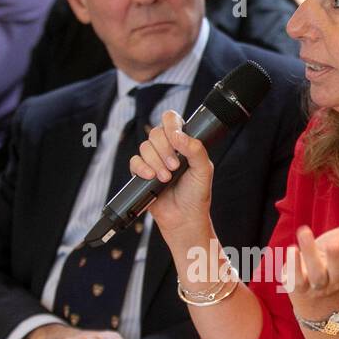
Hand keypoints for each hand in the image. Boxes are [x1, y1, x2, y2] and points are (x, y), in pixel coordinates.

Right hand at [129, 109, 213, 245]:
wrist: (184, 218)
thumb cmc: (196, 195)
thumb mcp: (204, 170)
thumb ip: (195, 149)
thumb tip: (177, 135)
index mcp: (183, 143)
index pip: (171, 120)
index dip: (171, 124)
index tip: (176, 138)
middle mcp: (167, 149)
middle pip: (155, 132)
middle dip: (164, 150)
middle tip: (175, 167)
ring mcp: (154, 160)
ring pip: (145, 147)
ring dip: (156, 162)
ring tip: (166, 178)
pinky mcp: (142, 173)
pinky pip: (134, 162)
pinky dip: (142, 168)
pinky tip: (151, 177)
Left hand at [284, 211, 338, 321]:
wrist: (310, 284)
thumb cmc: (333, 256)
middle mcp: (336, 278)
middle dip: (337, 259)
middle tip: (334, 244)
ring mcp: (318, 285)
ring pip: (316, 274)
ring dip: (309, 253)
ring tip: (304, 231)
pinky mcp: (299, 286)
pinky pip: (296, 280)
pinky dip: (293, 265)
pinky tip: (291, 249)